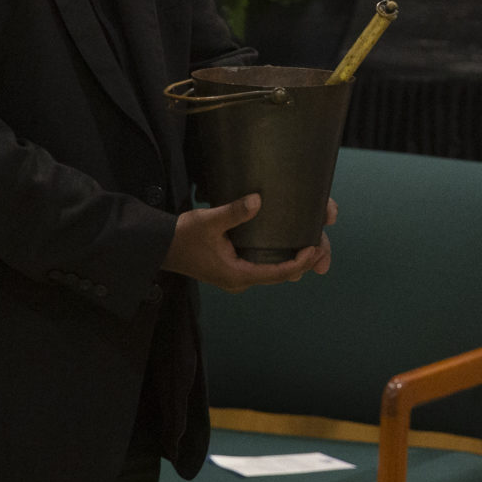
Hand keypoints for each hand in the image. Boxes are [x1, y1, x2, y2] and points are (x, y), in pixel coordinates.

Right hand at [162, 194, 338, 291]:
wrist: (159, 246)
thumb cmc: (183, 235)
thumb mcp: (208, 221)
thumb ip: (233, 212)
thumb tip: (257, 200)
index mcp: (237, 275)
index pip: (277, 273)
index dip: (300, 263)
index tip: (316, 249)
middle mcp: (240, 280)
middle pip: (279, 275)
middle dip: (302, 262)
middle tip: (322, 246)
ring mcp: (237, 276)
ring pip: (272, 272)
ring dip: (293, 261)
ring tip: (313, 245)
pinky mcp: (233, 269)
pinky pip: (263, 266)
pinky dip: (279, 258)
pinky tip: (290, 245)